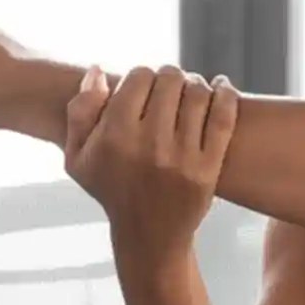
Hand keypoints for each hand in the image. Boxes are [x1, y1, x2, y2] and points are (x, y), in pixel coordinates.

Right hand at [64, 65, 238, 261]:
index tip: (145, 88)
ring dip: (197, 84)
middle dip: (171, 77)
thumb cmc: (112, 187)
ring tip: (192, 90)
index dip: (143, 76)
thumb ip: (81, 111)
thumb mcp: (78, 158)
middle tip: (171, 87)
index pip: (139, 76)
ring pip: (198, 93)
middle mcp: (149, 144)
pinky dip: (226, 94)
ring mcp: (182, 156)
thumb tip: (97, 71)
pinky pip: (223, 116)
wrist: (149, 233)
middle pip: (171, 79)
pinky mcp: (209, 167)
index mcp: (115, 137)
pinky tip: (221, 87)